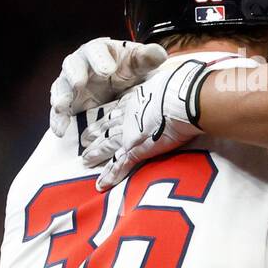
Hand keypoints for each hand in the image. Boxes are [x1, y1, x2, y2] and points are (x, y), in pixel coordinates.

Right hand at [48, 37, 168, 135]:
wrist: (123, 86)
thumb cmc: (130, 69)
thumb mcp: (140, 64)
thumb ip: (147, 58)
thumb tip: (160, 53)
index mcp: (98, 50)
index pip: (95, 50)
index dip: (100, 59)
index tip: (109, 71)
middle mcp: (79, 64)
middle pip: (71, 65)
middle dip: (74, 74)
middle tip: (80, 84)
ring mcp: (70, 84)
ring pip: (61, 88)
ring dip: (60, 98)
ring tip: (62, 107)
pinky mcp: (67, 104)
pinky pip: (58, 111)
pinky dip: (57, 120)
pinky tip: (60, 130)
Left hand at [81, 58, 209, 189]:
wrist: (183, 99)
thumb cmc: (183, 88)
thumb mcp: (170, 81)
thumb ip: (170, 86)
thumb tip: (180, 82)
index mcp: (138, 99)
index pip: (119, 109)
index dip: (109, 115)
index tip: (100, 118)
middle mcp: (129, 116)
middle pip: (108, 126)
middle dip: (95, 133)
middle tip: (83, 139)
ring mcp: (130, 133)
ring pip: (107, 145)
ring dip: (96, 154)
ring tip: (85, 161)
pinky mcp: (135, 150)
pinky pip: (120, 165)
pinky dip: (111, 176)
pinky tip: (101, 185)